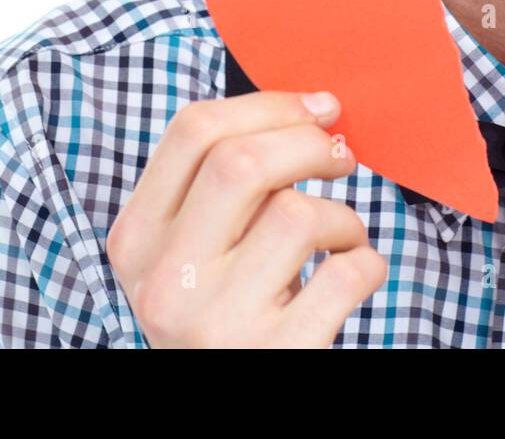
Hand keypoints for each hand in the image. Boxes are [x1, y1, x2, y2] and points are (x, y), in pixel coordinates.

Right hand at [107, 90, 385, 346]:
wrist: (222, 401)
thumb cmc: (228, 306)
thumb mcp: (196, 250)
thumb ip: (224, 186)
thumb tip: (315, 108)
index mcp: (137, 238)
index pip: (193, 130)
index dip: (269, 104)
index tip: (317, 109)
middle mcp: (164, 281)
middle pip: (241, 161)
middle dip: (309, 144)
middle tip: (342, 157)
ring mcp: (214, 323)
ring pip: (297, 214)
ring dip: (343, 216)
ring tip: (343, 238)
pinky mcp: (273, 354)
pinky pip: (344, 274)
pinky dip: (367, 263)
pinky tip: (356, 272)